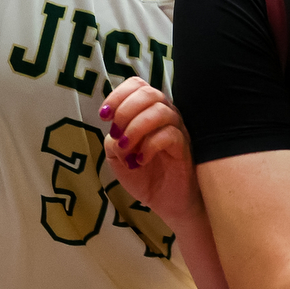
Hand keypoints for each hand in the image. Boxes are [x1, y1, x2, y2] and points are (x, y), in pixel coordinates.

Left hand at [100, 76, 198, 225]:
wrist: (166, 203)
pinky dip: (149, 146)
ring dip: (135, 129)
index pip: (137, 85)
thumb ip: (112, 140)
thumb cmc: (145, 176)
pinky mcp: (185, 147)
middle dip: (125, 111)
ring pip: (159, 111)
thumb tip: (116, 133)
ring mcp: (178, 129)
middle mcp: (165, 114)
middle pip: (148, 93)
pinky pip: (169, 135)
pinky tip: (140, 161)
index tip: (104, 116)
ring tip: (127, 150)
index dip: (118, 95)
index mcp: (148, 111)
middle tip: (117, 134)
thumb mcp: (117, 157)